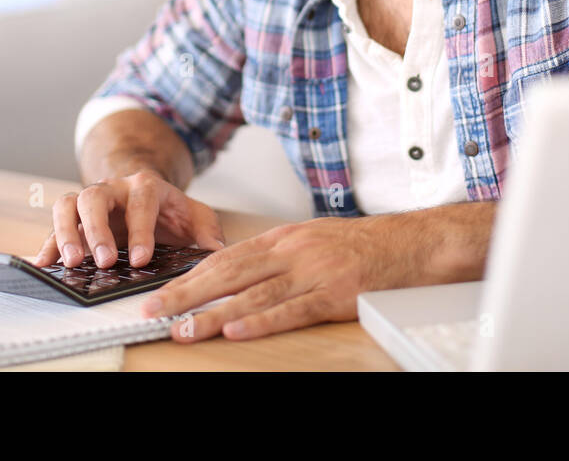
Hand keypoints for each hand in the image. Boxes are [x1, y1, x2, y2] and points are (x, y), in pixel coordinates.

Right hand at [32, 170, 224, 268]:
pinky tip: (42, 264)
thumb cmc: (170, 210)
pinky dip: (46, 244)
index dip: (140, 230)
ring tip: (73, 262)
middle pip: (95, 198)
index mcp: (145, 186)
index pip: (141, 203)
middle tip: (105, 260)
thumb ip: (208, 230)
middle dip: (98, 229)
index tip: (142, 259)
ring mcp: (89, 201)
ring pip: (67, 204)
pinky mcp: (73, 219)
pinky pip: (53, 226)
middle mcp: (113, 189)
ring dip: (66, 232)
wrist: (146, 193)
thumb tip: (216, 252)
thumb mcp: (195, 215)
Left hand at [135, 216, 402, 341]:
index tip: (161, 291)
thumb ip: (278, 255)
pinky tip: (236, 330)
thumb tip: (236, 273)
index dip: (190, 276)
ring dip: (213, 314)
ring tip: (184, 330)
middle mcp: (294, 251)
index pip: (226, 257)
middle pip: (229, 273)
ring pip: (253, 294)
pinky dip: (261, 321)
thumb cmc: (366, 245)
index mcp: (285, 237)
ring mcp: (314, 271)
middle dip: (186, 294)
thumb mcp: (314, 239)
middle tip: (154, 310)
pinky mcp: (335, 294)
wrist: (414, 243)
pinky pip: (292, 310)